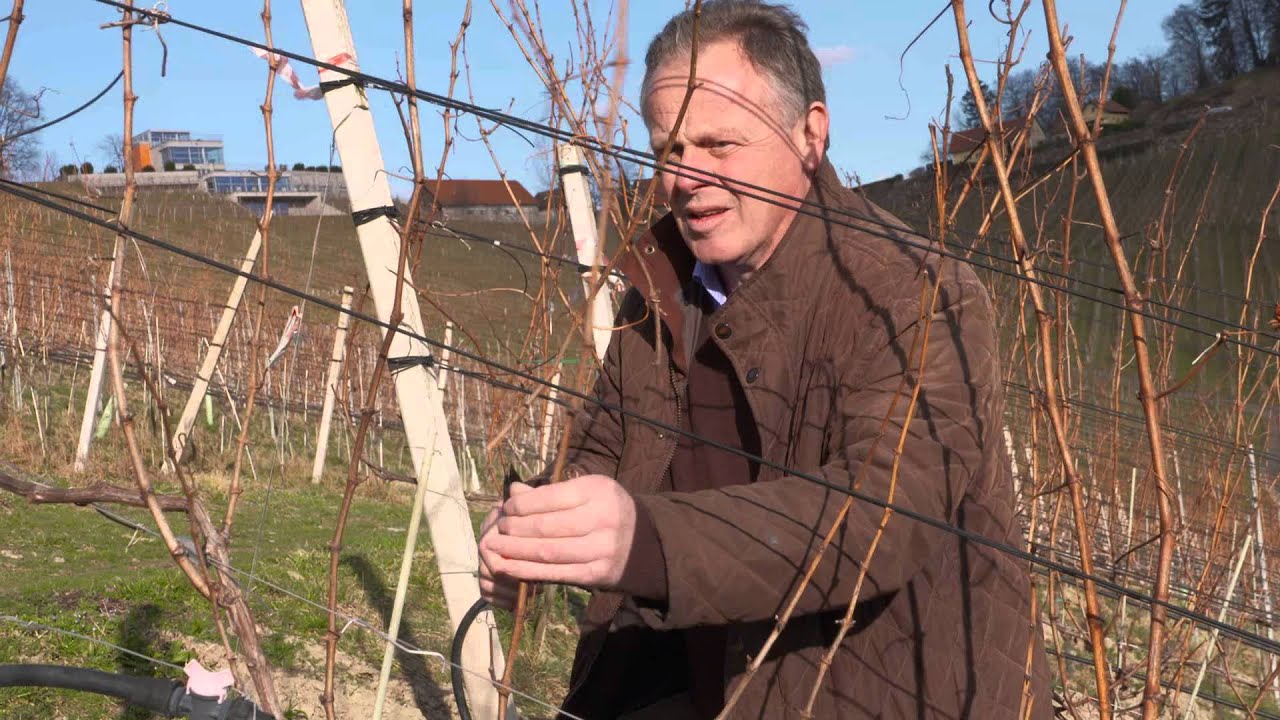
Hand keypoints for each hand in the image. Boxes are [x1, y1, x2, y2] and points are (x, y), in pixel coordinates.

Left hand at [478, 475, 636, 590]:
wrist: (645, 543)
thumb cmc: (606, 510)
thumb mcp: (588, 491)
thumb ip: (552, 492)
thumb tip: (513, 492)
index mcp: (599, 491)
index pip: (550, 497)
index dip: (522, 505)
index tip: (506, 509)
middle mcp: (603, 519)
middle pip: (547, 526)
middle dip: (515, 529)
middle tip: (499, 529)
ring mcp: (602, 549)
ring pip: (548, 552)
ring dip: (516, 551)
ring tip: (496, 548)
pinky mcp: (597, 574)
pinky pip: (556, 574)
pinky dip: (528, 572)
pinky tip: (509, 568)